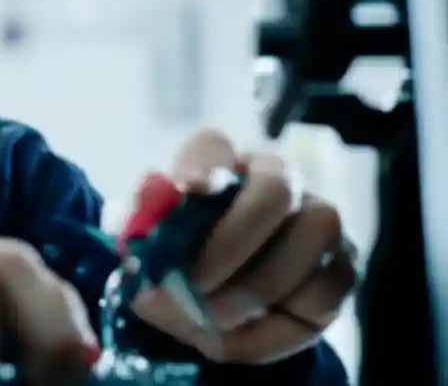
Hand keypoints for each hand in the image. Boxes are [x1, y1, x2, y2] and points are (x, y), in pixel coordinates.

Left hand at [130, 129, 358, 364]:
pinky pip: (324, 293)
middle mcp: (276, 178)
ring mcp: (318, 220)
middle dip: (231, 243)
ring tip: (210, 314)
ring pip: (315, 236)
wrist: (207, 306)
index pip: (212, 147)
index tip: (189, 192)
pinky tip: (238, 330)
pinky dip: (275, 324)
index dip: (202, 167)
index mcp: (217, 163)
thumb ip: (135, 222)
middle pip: (276, 188)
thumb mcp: (141, 243)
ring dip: (255, 288)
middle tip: (194, 283)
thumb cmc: (173, 262)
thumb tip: (146, 210)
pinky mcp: (340, 270)